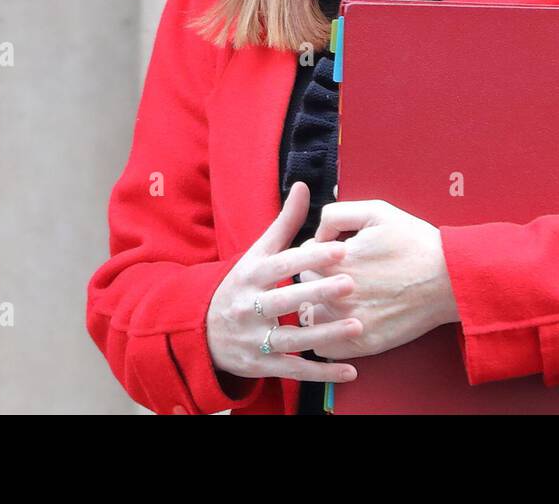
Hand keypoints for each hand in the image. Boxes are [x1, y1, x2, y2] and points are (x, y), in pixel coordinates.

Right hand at [205, 182, 363, 384]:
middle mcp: (250, 307)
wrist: (201, 331)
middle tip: (351, 284)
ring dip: (325, 335)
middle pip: (285, 300)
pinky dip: (322, 372)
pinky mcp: (261, 366)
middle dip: (318, 292)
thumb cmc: (241, 285)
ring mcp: (254, 339)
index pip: (283, 264)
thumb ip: (285, 223)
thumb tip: (304, 186)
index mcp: (251, 276)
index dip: (311, 256)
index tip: (341, 248)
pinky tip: (350, 370)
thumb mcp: (257, 253)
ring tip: (357, 326)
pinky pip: (294, 371)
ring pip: (292, 339)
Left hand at [295, 199, 459, 360]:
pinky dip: (328, 334)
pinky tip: (343, 321)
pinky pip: (324, 345)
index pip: (303, 258)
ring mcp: (348, 323)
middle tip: (341, 274)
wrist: (449, 278)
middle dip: (317, 278)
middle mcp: (336, 295)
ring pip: (311, 317)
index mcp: (335, 262)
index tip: (336, 254)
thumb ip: (337, 214)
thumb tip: (317, 233)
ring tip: (340, 298)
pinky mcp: (362, 344)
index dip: (318, 253)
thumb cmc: (415, 242)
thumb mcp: (377, 211)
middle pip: (304, 287)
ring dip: (319, 307)